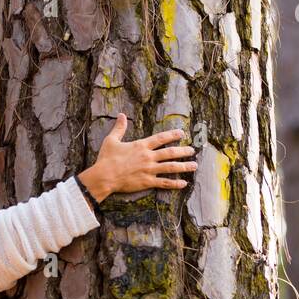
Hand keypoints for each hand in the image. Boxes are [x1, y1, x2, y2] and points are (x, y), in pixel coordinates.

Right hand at [77, 113, 197, 200]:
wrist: (104, 176)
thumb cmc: (106, 158)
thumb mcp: (111, 140)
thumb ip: (119, 128)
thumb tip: (120, 115)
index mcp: (141, 146)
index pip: (161, 138)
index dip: (172, 135)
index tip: (182, 133)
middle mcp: (148, 157)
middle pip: (170, 153)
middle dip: (183, 151)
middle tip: (192, 150)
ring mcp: (149, 170)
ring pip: (171, 167)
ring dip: (184, 166)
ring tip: (194, 166)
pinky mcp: (147, 182)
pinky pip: (164, 182)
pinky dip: (174, 183)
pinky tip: (183, 183)